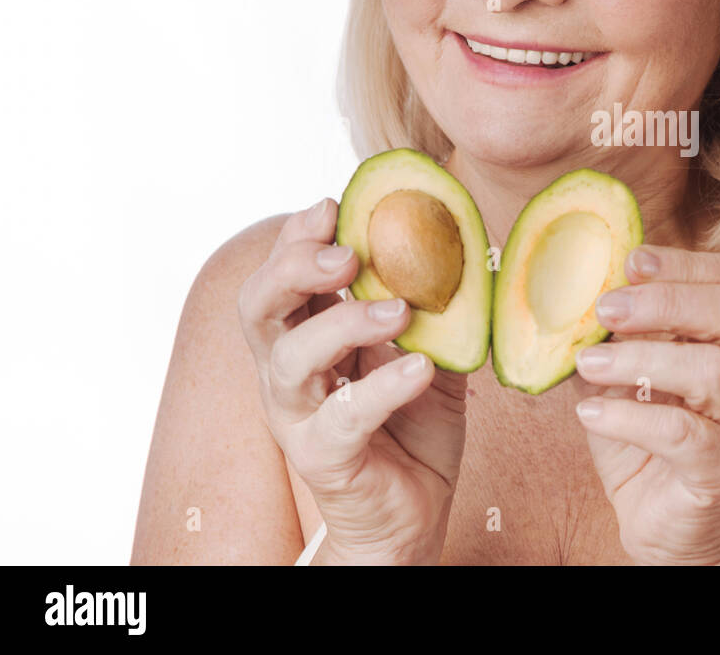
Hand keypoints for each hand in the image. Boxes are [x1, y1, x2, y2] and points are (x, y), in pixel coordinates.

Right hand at [237, 198, 467, 563]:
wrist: (413, 514)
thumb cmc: (413, 426)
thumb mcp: (425, 350)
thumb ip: (433, 307)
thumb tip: (460, 246)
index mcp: (307, 335)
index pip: (282, 273)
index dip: (297, 235)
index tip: (333, 204)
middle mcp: (288, 371)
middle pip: (259, 305)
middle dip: (294, 266)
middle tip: (347, 253)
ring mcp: (298, 416)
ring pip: (290, 357)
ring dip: (344, 322)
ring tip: (400, 311)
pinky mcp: (323, 458)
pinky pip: (343, 417)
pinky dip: (382, 387)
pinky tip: (421, 368)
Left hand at [572, 244, 719, 564]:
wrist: (670, 529)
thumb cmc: (650, 444)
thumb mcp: (628, 377)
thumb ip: (614, 335)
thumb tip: (569, 293)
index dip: (685, 263)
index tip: (631, 261)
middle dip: (667, 301)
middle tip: (606, 306)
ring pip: (714, 371)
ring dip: (643, 357)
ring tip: (591, 362)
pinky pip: (684, 434)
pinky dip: (631, 417)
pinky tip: (591, 412)